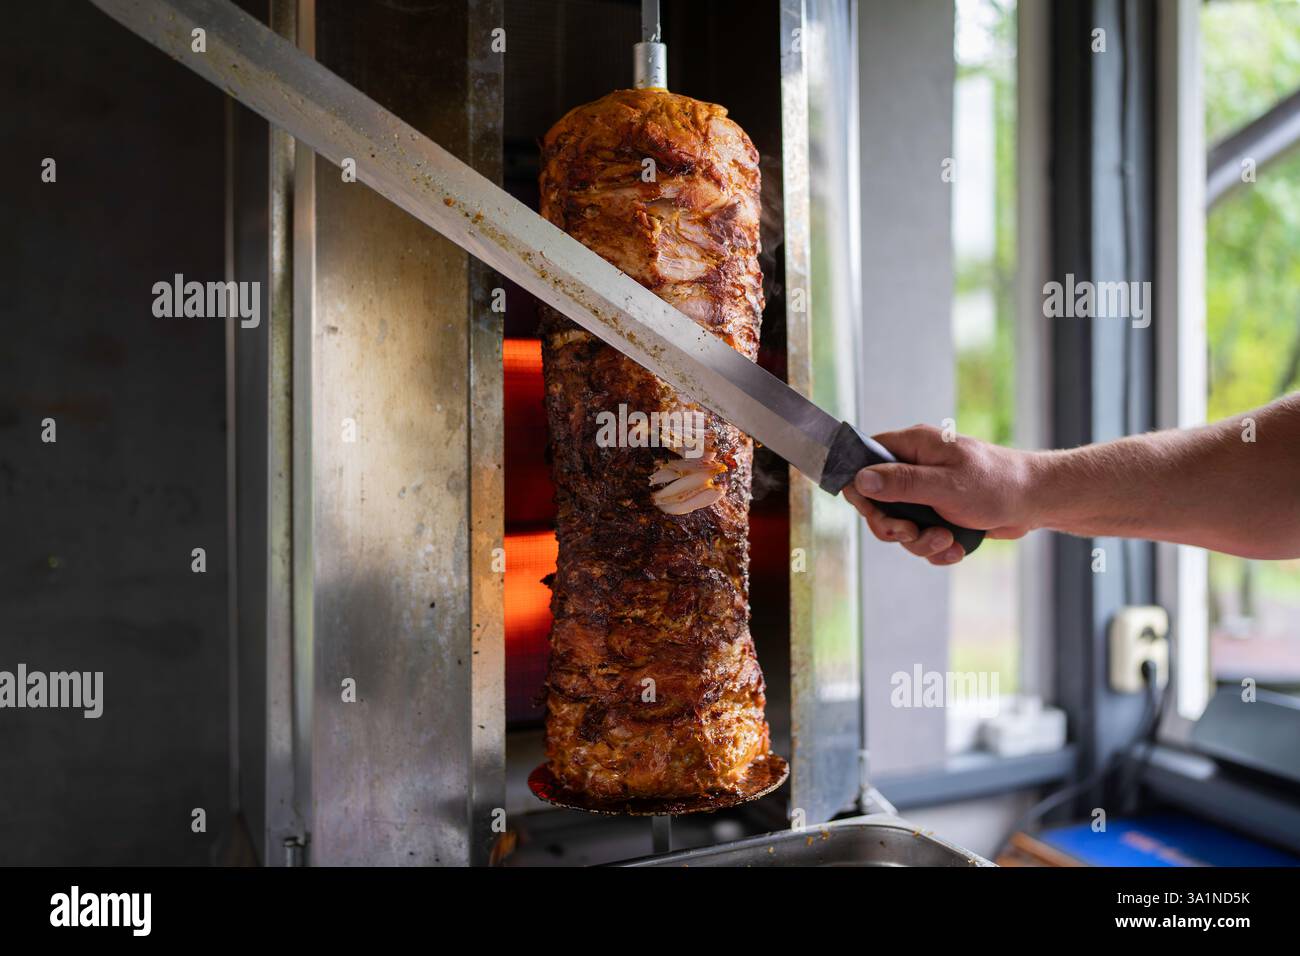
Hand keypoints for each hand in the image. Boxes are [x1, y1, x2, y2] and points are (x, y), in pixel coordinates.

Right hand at [842, 425, 1035, 565]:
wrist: (1036, 502)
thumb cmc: (997, 484)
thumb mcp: (945, 485)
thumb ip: (902, 483)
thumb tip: (861, 479)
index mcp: (914, 446)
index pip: (865, 459)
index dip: (861, 488)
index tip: (873, 512)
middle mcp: (916, 466)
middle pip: (878, 501)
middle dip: (894, 526)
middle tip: (913, 533)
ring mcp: (927, 491)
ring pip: (900, 524)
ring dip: (919, 542)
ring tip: (946, 541)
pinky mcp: (939, 512)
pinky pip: (921, 535)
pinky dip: (935, 547)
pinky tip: (955, 547)